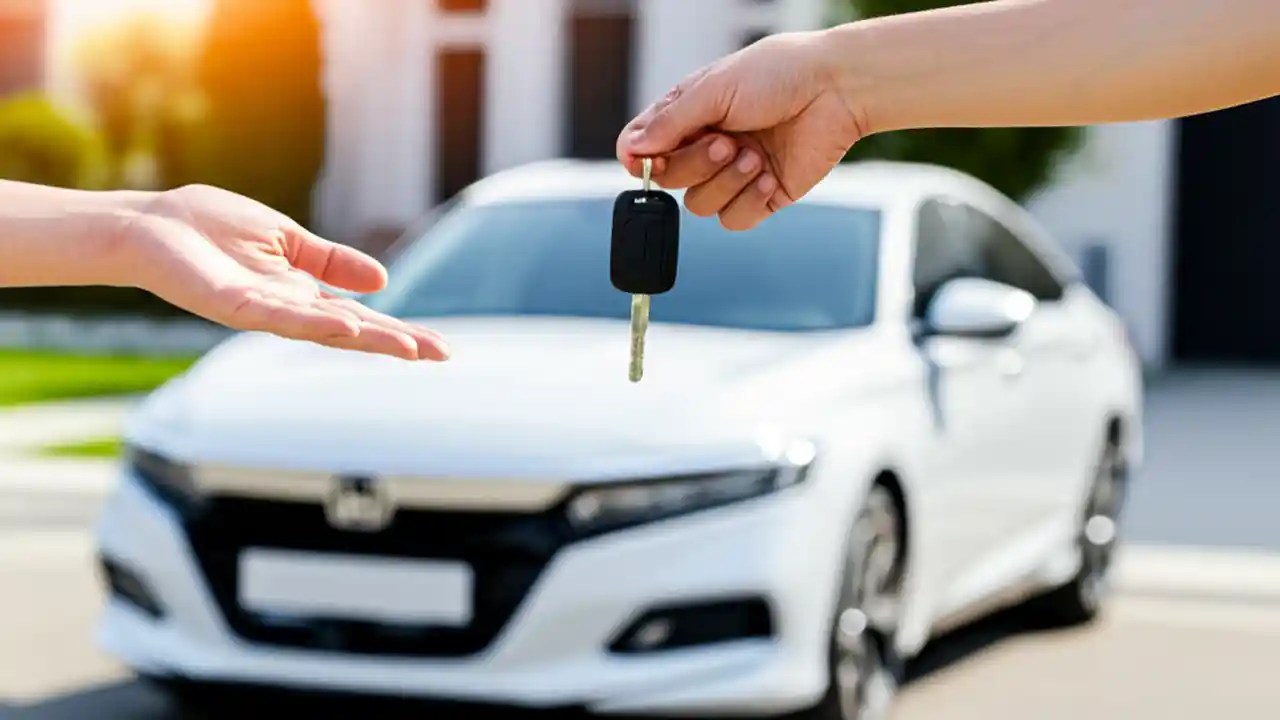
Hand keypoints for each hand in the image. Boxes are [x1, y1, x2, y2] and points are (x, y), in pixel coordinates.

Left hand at [121, 184, 449, 360]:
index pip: (360, 316)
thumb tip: (384, 282)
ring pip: (322, 330)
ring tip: (406, 346)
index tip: (438, 346)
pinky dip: (315, 323)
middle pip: (351, 331)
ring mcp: (262, 310)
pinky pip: (279, 317)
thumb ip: (330, 262)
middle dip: (395, 343)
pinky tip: (347, 327)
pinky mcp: (233, 304)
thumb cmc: (208, 227)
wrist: (150, 224)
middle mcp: (286, 309)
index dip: (398, 330)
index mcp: (301, 293)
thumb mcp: (286, 239)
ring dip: (367, 339)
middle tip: (439, 355)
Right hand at [616, 31, 866, 230]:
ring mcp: (734, 173)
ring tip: (755, 156)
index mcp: (689, 115)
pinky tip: (769, 175)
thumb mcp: (714, 89)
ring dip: (725, 182)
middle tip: (727, 142)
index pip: (645, 149)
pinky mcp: (762, 196)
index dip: (641, 161)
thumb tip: (630, 150)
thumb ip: (670, 123)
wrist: (837, 88)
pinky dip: (748, 201)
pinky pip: (734, 220)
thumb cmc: (779, 74)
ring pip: (699, 206)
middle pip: (670, 181)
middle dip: (696, 165)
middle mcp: (707, 145)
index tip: (648, 160)